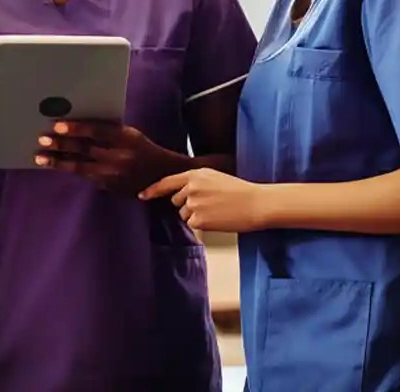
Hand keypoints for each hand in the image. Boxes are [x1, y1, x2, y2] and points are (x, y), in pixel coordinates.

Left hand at [35, 121, 188, 194]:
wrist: (161, 175)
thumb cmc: (140, 148)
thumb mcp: (129, 134)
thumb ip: (108, 129)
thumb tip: (77, 122)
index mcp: (124, 138)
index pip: (96, 131)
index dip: (76, 128)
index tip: (57, 126)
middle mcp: (118, 156)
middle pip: (84, 149)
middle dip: (61, 145)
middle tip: (42, 140)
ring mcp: (112, 174)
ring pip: (79, 167)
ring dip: (57, 162)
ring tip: (40, 157)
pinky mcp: (108, 186)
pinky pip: (84, 176)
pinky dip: (68, 169)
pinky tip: (54, 165)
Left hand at [138, 168, 263, 231]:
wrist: (256, 203)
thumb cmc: (239, 191)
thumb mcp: (215, 177)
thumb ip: (195, 182)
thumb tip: (181, 194)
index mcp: (195, 174)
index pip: (167, 182)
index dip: (153, 190)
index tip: (142, 195)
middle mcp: (191, 187)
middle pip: (176, 201)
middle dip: (188, 205)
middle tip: (211, 204)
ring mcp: (193, 203)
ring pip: (185, 215)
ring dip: (196, 216)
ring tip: (217, 210)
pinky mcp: (198, 219)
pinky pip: (193, 225)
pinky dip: (203, 225)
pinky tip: (217, 219)